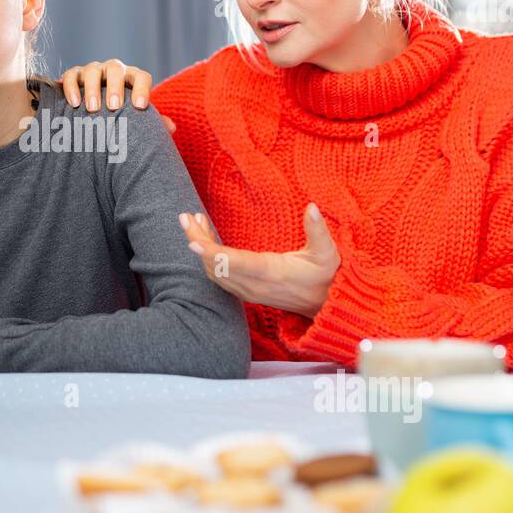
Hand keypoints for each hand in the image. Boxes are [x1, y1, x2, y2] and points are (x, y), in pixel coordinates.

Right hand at [59, 60, 175, 132]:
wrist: (94, 111)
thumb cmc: (121, 116)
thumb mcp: (134, 117)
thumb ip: (152, 121)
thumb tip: (171, 128)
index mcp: (132, 78)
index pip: (142, 77)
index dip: (142, 90)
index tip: (140, 107)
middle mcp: (114, 71)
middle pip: (116, 70)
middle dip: (115, 88)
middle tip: (114, 107)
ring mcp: (94, 70)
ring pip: (93, 71)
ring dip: (92, 89)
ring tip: (92, 109)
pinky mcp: (75, 74)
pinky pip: (72, 75)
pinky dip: (72, 87)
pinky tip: (73, 103)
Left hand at [179, 205, 340, 317]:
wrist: (326, 305)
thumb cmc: (327, 276)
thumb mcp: (328, 253)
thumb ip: (319, 230)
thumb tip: (312, 207)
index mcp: (271, 273)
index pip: (235, 263)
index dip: (213, 253)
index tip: (192, 241)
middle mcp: (254, 285)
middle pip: (217, 266)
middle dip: (198, 241)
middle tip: (185, 217)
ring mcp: (248, 290)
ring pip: (214, 272)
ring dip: (201, 248)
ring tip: (193, 221)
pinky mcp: (245, 291)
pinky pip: (219, 276)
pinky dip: (207, 258)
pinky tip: (205, 239)